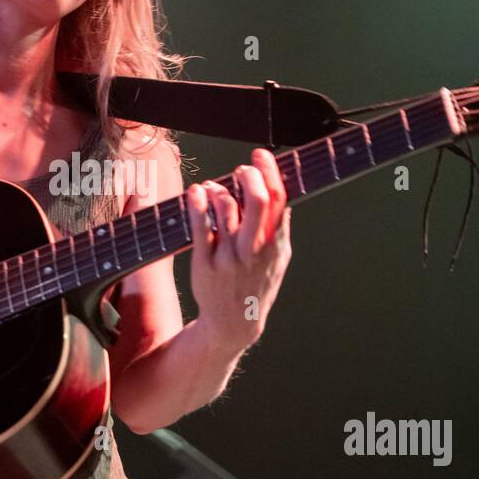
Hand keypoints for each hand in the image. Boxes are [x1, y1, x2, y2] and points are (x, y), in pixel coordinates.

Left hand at [186, 149, 292, 352]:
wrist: (234, 322)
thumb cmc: (256, 285)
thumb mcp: (278, 261)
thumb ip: (280, 229)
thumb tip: (282, 197)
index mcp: (274, 245)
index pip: (278, 199)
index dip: (270, 171)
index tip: (260, 155)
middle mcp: (253, 250)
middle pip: (257, 200)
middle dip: (249, 175)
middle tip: (241, 170)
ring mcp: (228, 256)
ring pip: (226, 209)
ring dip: (220, 189)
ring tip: (216, 188)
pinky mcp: (204, 263)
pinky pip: (200, 227)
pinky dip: (197, 203)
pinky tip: (197, 192)